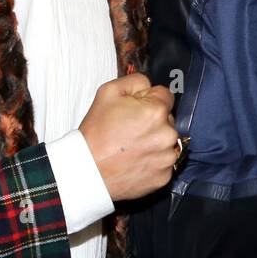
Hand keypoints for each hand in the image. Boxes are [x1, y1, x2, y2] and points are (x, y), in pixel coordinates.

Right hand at [78, 73, 179, 202]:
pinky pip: (163, 161)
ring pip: (167, 141)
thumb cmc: (97, 133)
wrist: (88, 170)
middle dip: (152, 121)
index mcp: (156, 111)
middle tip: (130, 129)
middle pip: (167, 119)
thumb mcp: (108, 92)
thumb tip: (149, 85)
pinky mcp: (164, 176)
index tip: (135, 109)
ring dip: (154, 141)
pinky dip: (153, 160)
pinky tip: (135, 160)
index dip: (148, 99)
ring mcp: (167, 157)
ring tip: (131, 146)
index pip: (165, 95)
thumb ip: (135, 81)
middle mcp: (167, 134)